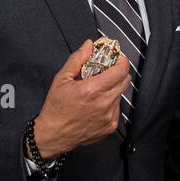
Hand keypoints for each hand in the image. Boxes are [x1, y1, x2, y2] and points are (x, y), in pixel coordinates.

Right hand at [31, 40, 131, 157]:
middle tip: (107, 72)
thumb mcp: (61, 79)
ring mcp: (109, 117)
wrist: (54, 135)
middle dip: (118, 73)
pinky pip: (117, 108)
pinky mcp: (110, 126)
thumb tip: (89, 45)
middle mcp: (103, 104)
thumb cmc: (56, 108)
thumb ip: (77, 60)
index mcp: (91, 90)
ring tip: (97, 91)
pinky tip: (97, 104)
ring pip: (121, 94)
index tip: (117, 58)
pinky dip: (110, 103)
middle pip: (125, 81)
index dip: (121, 61)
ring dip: (113, 89)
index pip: (120, 71)